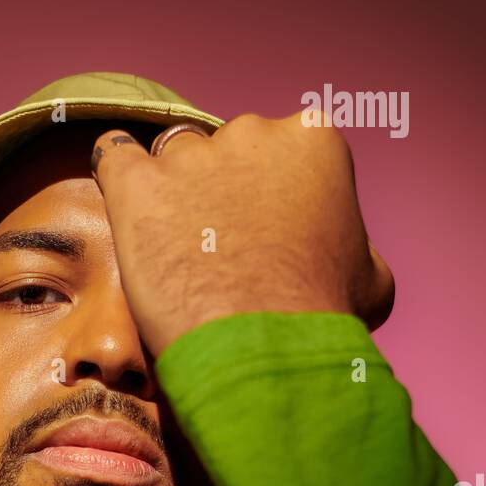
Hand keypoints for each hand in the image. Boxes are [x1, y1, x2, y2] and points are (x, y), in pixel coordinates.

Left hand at [89, 113, 394, 357]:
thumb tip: (348, 252)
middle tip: (217, 251)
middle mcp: (252, 133)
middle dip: (219, 192)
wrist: (262, 352)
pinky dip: (118, 177)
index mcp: (313, 140)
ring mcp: (190, 157)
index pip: (282, 151)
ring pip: (172, 158)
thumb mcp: (371, 281)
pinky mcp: (136, 185)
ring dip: (172, 195)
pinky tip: (127, 206)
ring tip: (174, 251)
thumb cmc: (320, 321)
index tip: (262, 234)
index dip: (270, 194)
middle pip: (225, 151)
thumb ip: (354, 246)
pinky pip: (114, 157)